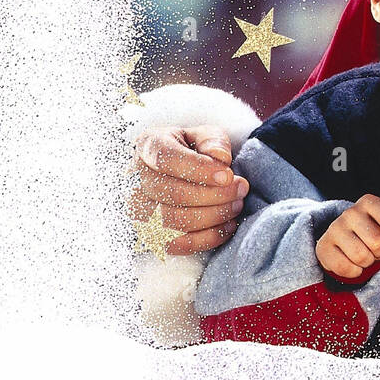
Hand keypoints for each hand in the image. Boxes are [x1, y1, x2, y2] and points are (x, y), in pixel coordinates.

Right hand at [129, 126, 248, 255]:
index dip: (198, 169)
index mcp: (149, 146)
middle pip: (172, 193)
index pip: (166, 159)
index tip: (227, 175)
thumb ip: (213, 141)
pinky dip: (207, 238)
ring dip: (212, 216)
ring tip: (236, 205)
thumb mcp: (205, 135)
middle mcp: (138, 179)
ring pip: (173, 221)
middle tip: (241, 189)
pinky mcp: (152, 235)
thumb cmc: (194, 150)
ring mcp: (140, 210)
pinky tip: (228, 225)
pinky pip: (177, 244)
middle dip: (214, 194)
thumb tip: (220, 158)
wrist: (181, 171)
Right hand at [316, 195, 379, 279]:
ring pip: (361, 257)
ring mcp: (334, 229)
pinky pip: (346, 268)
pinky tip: (352, 262)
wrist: (344, 243)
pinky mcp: (323, 247)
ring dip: (368, 262)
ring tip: (365, 255)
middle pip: (377, 242)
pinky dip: (355, 271)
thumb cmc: (374, 233)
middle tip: (377, 249)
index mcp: (368, 203)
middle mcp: (350, 213)